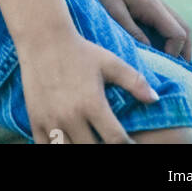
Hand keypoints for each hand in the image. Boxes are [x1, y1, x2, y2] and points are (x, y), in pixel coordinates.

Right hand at [20, 29, 160, 143]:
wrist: (43, 38)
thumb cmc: (80, 50)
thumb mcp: (110, 62)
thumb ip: (134, 81)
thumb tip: (155, 99)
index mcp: (92, 103)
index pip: (115, 140)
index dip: (127, 146)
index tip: (131, 144)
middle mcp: (71, 116)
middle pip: (93, 150)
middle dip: (105, 149)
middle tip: (110, 142)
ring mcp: (51, 120)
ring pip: (70, 152)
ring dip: (82, 149)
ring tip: (90, 142)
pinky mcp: (35, 119)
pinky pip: (47, 147)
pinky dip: (58, 148)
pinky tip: (69, 143)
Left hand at [77, 0, 191, 61]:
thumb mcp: (114, 13)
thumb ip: (133, 32)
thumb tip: (152, 52)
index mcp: (153, 6)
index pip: (179, 34)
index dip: (174, 53)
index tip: (161, 66)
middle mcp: (159, 4)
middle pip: (185, 30)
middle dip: (184, 52)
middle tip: (176, 72)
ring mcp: (155, 4)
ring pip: (178, 27)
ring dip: (178, 46)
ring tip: (169, 66)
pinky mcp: (148, 6)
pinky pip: (166, 24)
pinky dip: (168, 39)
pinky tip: (157, 52)